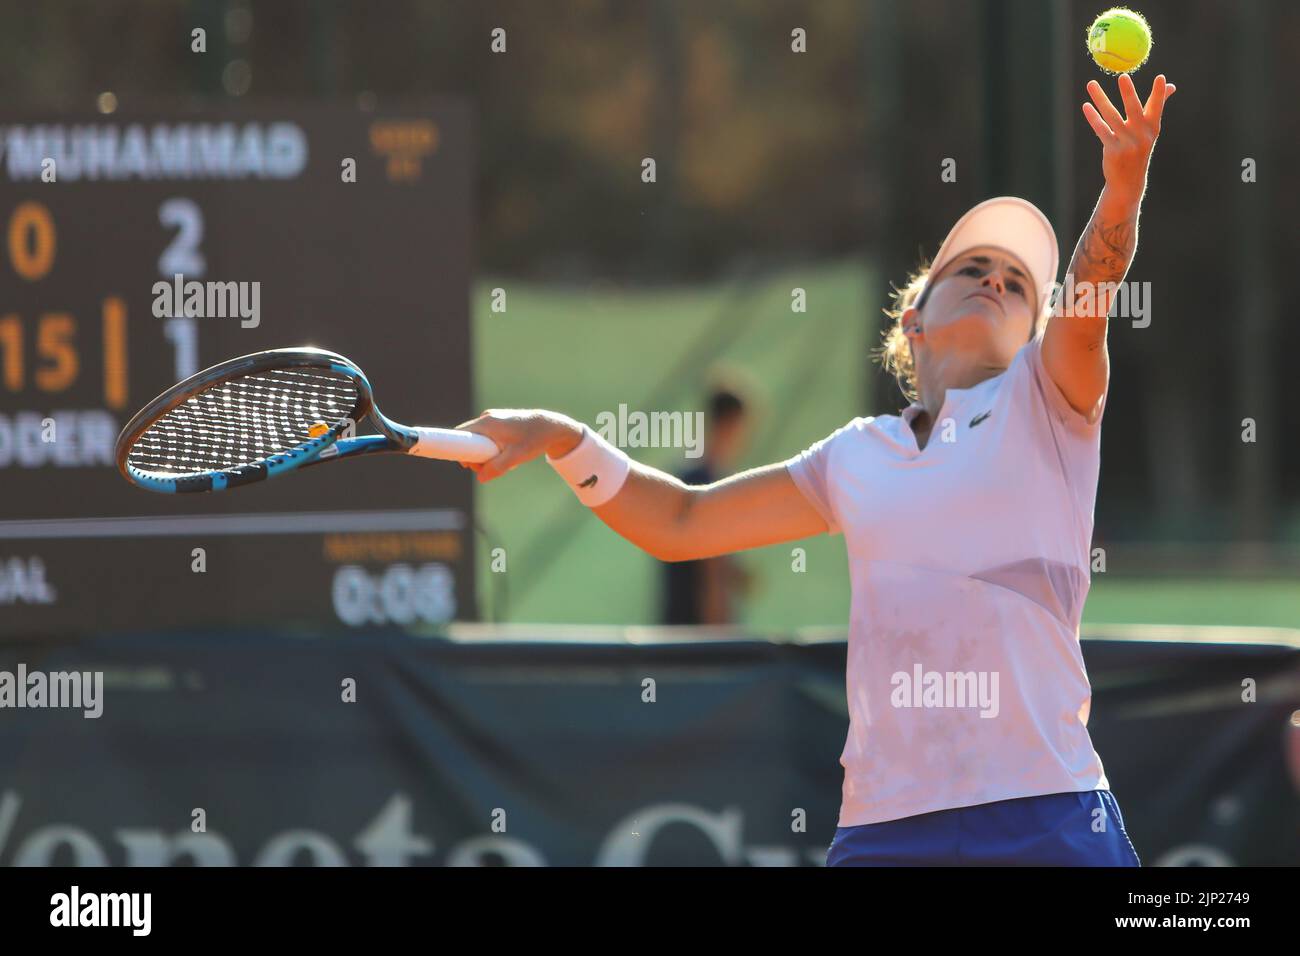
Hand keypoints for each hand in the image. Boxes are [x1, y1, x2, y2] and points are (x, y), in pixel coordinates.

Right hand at [453, 409, 582, 481]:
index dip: (458, 451)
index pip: (460, 434)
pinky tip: (508, 454)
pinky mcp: (500, 424)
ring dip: (487, 455)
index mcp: (487, 423)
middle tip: (492, 467)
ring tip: (506, 460)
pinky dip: (494, 449)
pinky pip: (488, 439)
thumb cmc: (534, 439)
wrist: (551, 427)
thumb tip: (480, 478)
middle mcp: (487, 418)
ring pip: (480, 441)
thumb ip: (497, 468)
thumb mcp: (516, 457)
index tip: (468, 465)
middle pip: (469, 440)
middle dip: (477, 457)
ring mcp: (493, 420)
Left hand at [1082, 73, 1174, 199]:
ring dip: (1100, 99)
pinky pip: (1101, 130)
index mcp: (1153, 128)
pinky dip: (1093, 117)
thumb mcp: (1150, 130)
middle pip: (1134, 109)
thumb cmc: (1139, 149)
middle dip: (1129, 92)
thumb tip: (1171, 85)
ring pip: (1111, 116)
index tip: (1161, 78)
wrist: (1128, 181)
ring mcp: (1127, 143)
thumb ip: (1157, 106)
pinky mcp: (1113, 150)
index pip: (1157, 107)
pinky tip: (1086, 106)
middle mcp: (1142, 135)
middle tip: (1123, 76)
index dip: (1159, 93)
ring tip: (1091, 84)